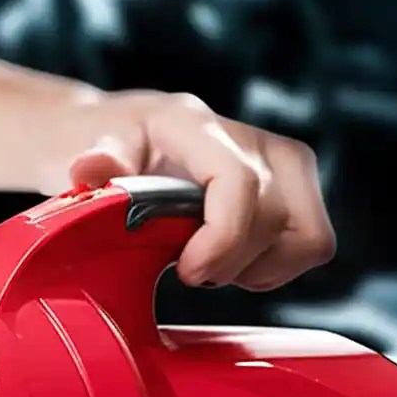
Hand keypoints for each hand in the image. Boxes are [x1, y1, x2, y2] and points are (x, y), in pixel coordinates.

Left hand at [68, 91, 335, 291]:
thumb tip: (92, 168)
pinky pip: (312, 245)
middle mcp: (251, 138)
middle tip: (185, 268)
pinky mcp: (297, 187)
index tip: (186, 271)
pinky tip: (228, 259)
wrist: (119, 136)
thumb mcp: (84, 148)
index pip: (240, 182)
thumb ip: (95, 162)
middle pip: (276, 220)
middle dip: (229, 262)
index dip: (223, 239)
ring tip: (208, 261)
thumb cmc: (106, 147)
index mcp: (194, 125)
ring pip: (308, 237)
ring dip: (255, 268)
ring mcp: (281, 161)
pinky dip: (271, 268)